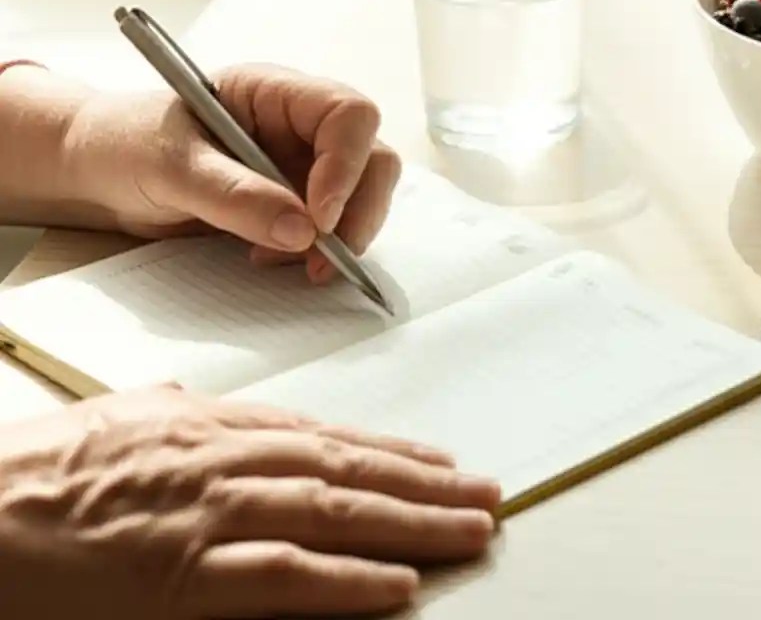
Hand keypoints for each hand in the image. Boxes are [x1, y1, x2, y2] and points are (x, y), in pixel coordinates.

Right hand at [0, 385, 499, 618]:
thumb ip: (169, 413)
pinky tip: (397, 584)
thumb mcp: (111, 420)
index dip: (389, 450)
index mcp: (207, 426)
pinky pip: (284, 577)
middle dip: (426, 483)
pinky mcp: (183, 577)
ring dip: (413, 524)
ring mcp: (207, 517)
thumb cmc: (31, 474)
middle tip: (487, 494)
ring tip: (472, 532)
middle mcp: (222, 462)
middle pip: (346, 470)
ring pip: (334, 514)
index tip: (440, 461)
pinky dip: (346, 580)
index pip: (321, 435)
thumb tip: (203, 403)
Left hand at [62, 63, 400, 282]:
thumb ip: (233, 195)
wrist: (99, 175)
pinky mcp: (298, 204)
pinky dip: (318, 252)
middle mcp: (302, 126)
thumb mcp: (169, 166)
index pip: (348, 115)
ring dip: (341, 238)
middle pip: (373, 159)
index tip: (318, 219)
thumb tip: (302, 231)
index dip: (347, 165)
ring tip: (289, 262)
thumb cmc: (126, 144)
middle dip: (358, 212)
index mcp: (275, 93)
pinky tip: (274, 259)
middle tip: (325, 258)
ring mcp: (304, 166)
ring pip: (364, 198)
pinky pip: (335, 228)